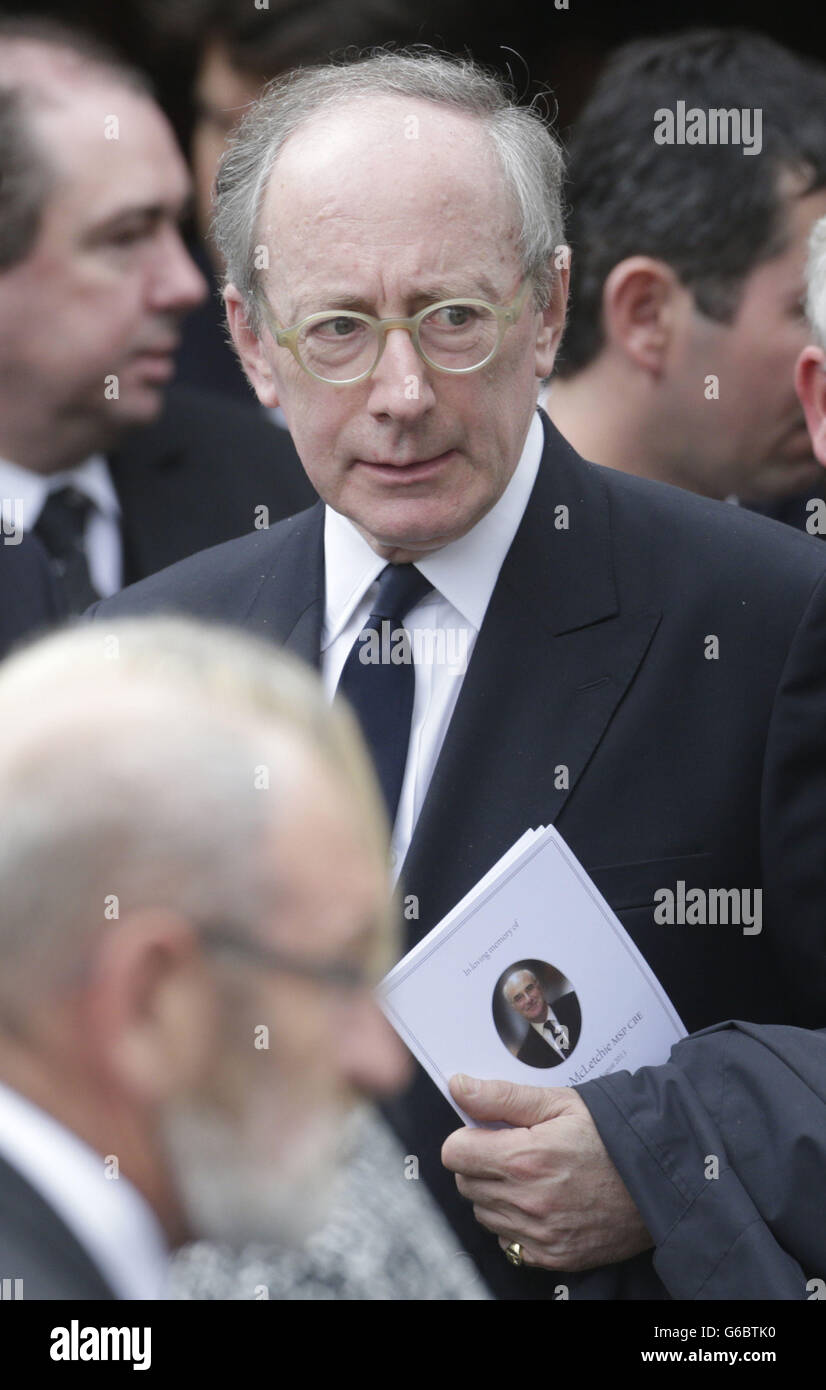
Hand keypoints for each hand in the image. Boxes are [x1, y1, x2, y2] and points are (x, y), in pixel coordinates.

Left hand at [441, 1074, 652, 1271]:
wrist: (659, 1183)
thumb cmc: (612, 1137)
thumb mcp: (560, 1103)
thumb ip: (502, 1097)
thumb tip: (459, 1087)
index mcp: (524, 1158)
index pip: (454, 1153)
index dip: (467, 1137)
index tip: (485, 1132)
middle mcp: (527, 1201)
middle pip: (465, 1183)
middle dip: (481, 1163)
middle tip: (513, 1150)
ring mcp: (539, 1234)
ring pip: (483, 1213)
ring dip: (495, 1194)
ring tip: (532, 1176)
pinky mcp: (552, 1257)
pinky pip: (507, 1242)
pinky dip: (515, 1224)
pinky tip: (541, 1203)